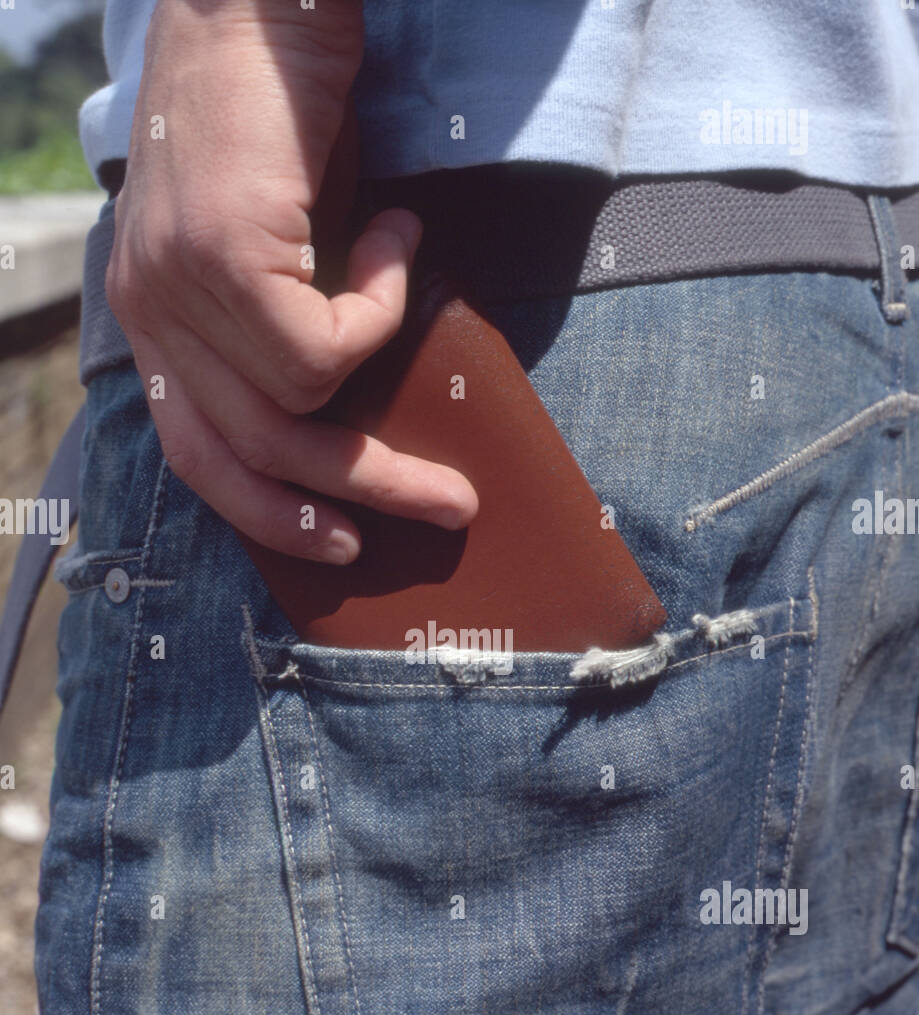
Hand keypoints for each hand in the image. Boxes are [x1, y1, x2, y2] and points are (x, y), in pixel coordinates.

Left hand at [105, 0, 477, 563]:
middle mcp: (150, 308)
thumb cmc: (281, 102)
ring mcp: (175, 284)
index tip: (336, 536)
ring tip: (419, 310)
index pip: (194, 447)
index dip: (265, 509)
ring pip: (293, 411)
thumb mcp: (280, 236)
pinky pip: (324, 349)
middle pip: (243, 456)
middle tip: (443, 509)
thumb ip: (292, 316)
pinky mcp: (219, 256)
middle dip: (351, 498)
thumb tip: (354, 402)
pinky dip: (378, 308)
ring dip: (383, 393)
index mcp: (153, 311)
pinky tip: (393, 234)